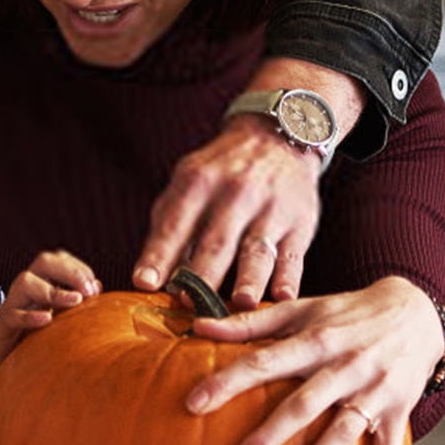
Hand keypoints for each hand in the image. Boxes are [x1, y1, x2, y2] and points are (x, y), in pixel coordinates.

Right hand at [0, 249, 100, 385]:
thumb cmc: (28, 335)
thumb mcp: (55, 317)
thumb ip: (73, 302)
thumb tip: (96, 287)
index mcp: (40, 282)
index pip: (59, 260)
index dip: (79, 268)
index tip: (94, 287)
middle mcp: (26, 288)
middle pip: (44, 262)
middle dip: (69, 271)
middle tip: (88, 291)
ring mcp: (13, 303)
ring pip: (26, 282)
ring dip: (53, 290)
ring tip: (75, 301)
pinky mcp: (2, 324)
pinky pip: (14, 315)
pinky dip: (31, 316)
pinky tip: (48, 319)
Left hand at [133, 59, 362, 309]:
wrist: (278, 139)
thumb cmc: (222, 171)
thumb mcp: (189, 182)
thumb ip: (169, 226)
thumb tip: (150, 277)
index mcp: (199, 183)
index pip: (174, 224)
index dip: (159, 255)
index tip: (144, 283)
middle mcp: (235, 194)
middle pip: (216, 242)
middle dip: (201, 276)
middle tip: (187, 305)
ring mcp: (270, 209)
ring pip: (257, 250)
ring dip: (248, 279)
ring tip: (239, 303)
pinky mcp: (299, 224)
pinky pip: (292, 255)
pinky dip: (288, 278)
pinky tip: (282, 297)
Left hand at [180, 276, 442, 444]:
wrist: (416, 314)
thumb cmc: (347, 314)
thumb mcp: (301, 309)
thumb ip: (250, 322)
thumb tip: (198, 328)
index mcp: (316, 339)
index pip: (265, 362)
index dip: (229, 382)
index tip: (193, 404)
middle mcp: (346, 366)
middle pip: (303, 405)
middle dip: (269, 437)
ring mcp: (375, 393)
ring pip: (343, 433)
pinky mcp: (399, 414)